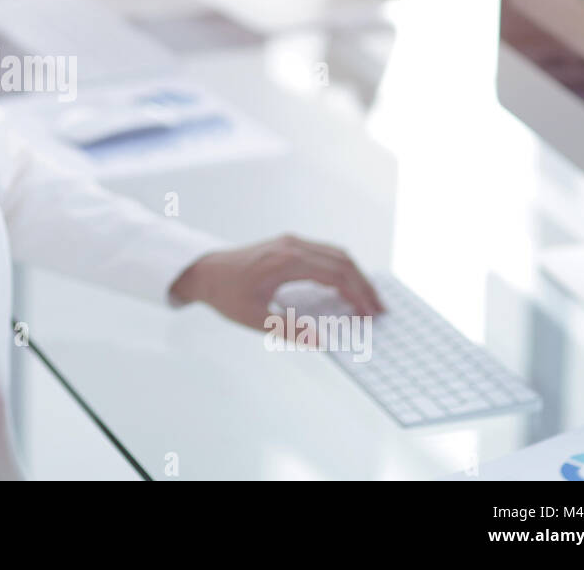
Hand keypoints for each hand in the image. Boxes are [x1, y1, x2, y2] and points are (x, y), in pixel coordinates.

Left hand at [171, 234, 384, 336]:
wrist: (204, 271)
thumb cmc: (225, 294)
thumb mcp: (253, 318)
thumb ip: (288, 330)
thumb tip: (320, 342)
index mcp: (286, 261)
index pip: (335, 274)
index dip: (357, 294)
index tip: (371, 314)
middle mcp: (292, 245)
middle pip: (342, 261)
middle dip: (364, 285)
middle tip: (380, 309)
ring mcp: (291, 241)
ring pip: (336, 253)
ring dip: (356, 275)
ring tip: (370, 300)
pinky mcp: (288, 243)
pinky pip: (324, 252)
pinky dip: (342, 268)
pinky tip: (348, 286)